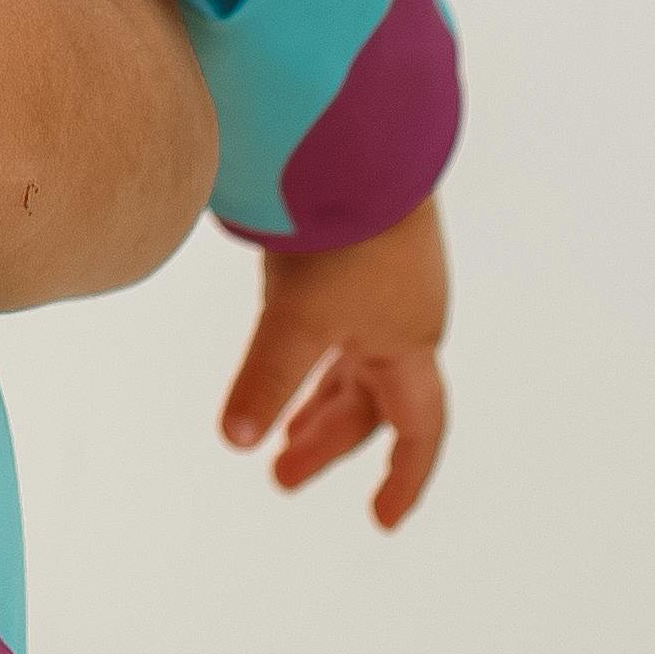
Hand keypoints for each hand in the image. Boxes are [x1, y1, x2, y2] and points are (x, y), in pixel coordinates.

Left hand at [218, 199, 450, 527]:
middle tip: (280, 476)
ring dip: (319, 397)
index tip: (380, 521)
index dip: (404, 478)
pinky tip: (286, 341)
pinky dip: (314, 349)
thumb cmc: (344, 231)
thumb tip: (235, 441)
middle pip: (372, 400)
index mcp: (408, 342)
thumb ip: (267, 378)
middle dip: (328, 440)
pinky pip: (340, 319)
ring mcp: (382, 278)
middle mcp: (403, 316)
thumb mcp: (298, 317)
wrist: (359, 132)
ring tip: (278, 431)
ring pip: (354, 359)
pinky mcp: (355, 242)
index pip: (419, 429)